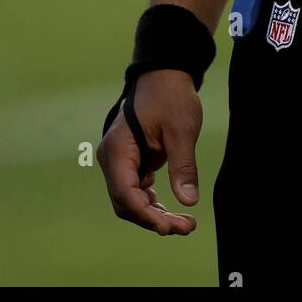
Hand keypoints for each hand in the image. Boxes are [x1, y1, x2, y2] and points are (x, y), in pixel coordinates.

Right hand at [96, 69, 202, 235]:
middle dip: (153, 219)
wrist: (166, 74)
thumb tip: (189, 201)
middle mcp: (112, 159)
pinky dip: (154, 202)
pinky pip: (138, 190)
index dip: (146, 216)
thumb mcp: (181, 129)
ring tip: (186, 223)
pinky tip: (176, 209)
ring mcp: (120, 161)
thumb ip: (183, 165)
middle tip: (186, 227)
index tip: (171, 227)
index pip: (124, 194)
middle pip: (126, 203)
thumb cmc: (171, 96)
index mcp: (118, 150)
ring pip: (132, 200)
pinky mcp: (132, 162)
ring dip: (155, 214)